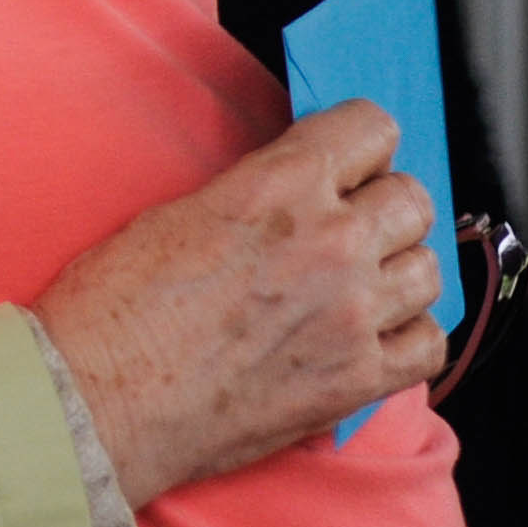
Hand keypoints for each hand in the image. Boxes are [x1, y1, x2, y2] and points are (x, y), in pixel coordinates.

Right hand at [36, 102, 446, 504]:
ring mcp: (353, 313)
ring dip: (396, 272)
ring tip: (359, 285)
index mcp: (279, 186)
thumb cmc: (115, 309)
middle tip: (350, 227)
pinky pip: (429, 344)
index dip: (360, 146)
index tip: (349, 163)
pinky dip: (407, 338)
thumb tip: (297, 193)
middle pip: (412, 199)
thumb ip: (258, 194)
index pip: (373, 128)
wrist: (98, 398)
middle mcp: (331, 241)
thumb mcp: (179, 212)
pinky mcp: (358, 378)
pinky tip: (372, 336)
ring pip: (428, 269)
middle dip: (382, 207)